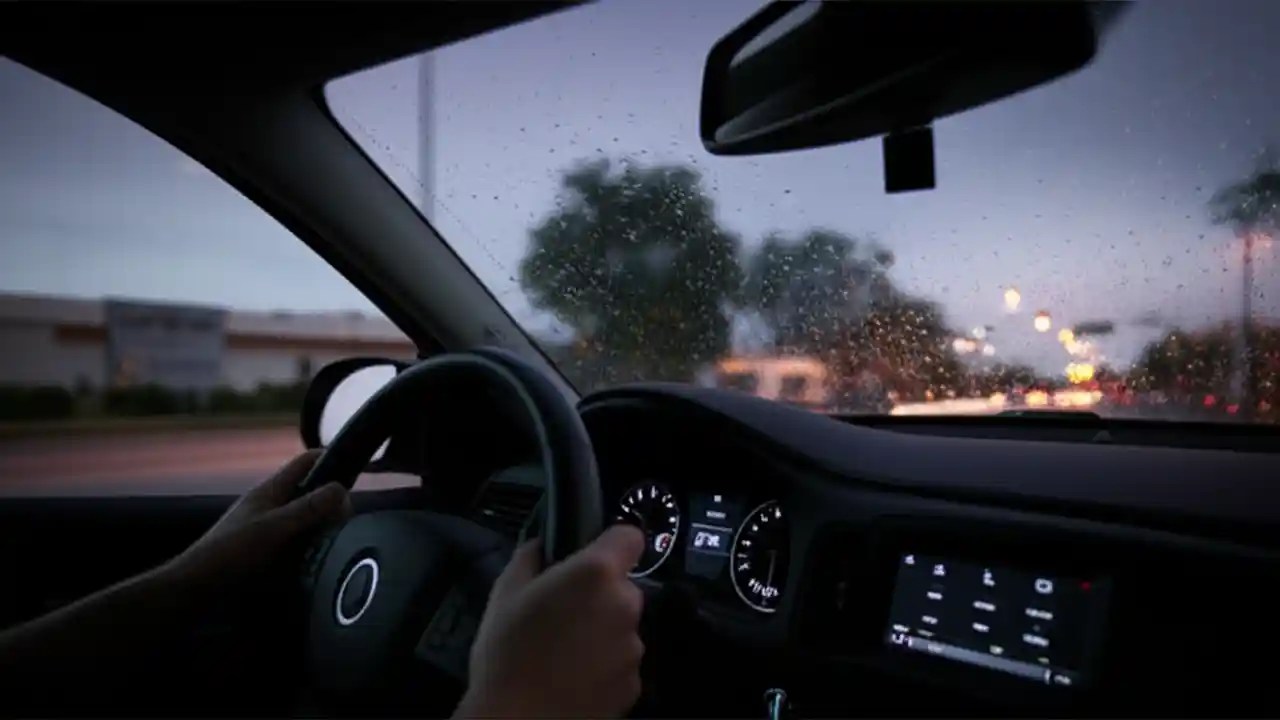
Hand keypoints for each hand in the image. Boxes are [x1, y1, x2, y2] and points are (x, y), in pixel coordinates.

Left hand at [165, 450, 352, 595]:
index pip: (306, 462)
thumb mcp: (274, 528)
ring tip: (337, 542)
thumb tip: (341, 488)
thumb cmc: (231, 552)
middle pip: (312, 492)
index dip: (331, 458)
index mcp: (271, 490)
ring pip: (308, 519)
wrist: (197, 587)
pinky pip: (299, 542)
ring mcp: (270, 528)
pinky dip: (312, 547)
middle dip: (332, 503)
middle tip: (345, 522)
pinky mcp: (269, 550)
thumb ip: (307, 508)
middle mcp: (272, 505)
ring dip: (323, 528)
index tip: (356, 470)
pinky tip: (319, 560)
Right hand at [456, 524, 645, 718]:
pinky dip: (604, 665)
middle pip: (622, 587)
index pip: (629, 537)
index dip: (612, 543)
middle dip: (598, 595)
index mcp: (596, 574)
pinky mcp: (634, 683)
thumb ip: (530, 557)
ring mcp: (633, 647)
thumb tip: (541, 545)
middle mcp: (624, 605)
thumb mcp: (505, 592)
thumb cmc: (506, 653)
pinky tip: (572, 676)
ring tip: (563, 650)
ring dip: (601, 631)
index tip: (591, 556)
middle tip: (561, 613)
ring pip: (621, 625)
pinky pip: (621, 661)